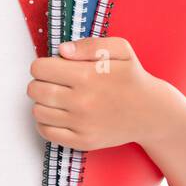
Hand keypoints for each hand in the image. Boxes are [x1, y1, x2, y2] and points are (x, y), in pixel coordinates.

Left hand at [27, 36, 185, 151]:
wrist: (151, 112)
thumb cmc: (132, 78)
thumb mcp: (120, 49)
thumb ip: (90, 44)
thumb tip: (62, 51)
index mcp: (88, 76)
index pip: (39, 69)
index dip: (43, 65)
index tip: (54, 67)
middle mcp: (82, 102)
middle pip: (34, 90)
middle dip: (40, 82)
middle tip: (55, 82)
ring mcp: (81, 125)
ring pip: (37, 111)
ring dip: (43, 102)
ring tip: (58, 97)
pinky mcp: (82, 141)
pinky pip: (46, 132)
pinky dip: (46, 122)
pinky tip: (59, 113)